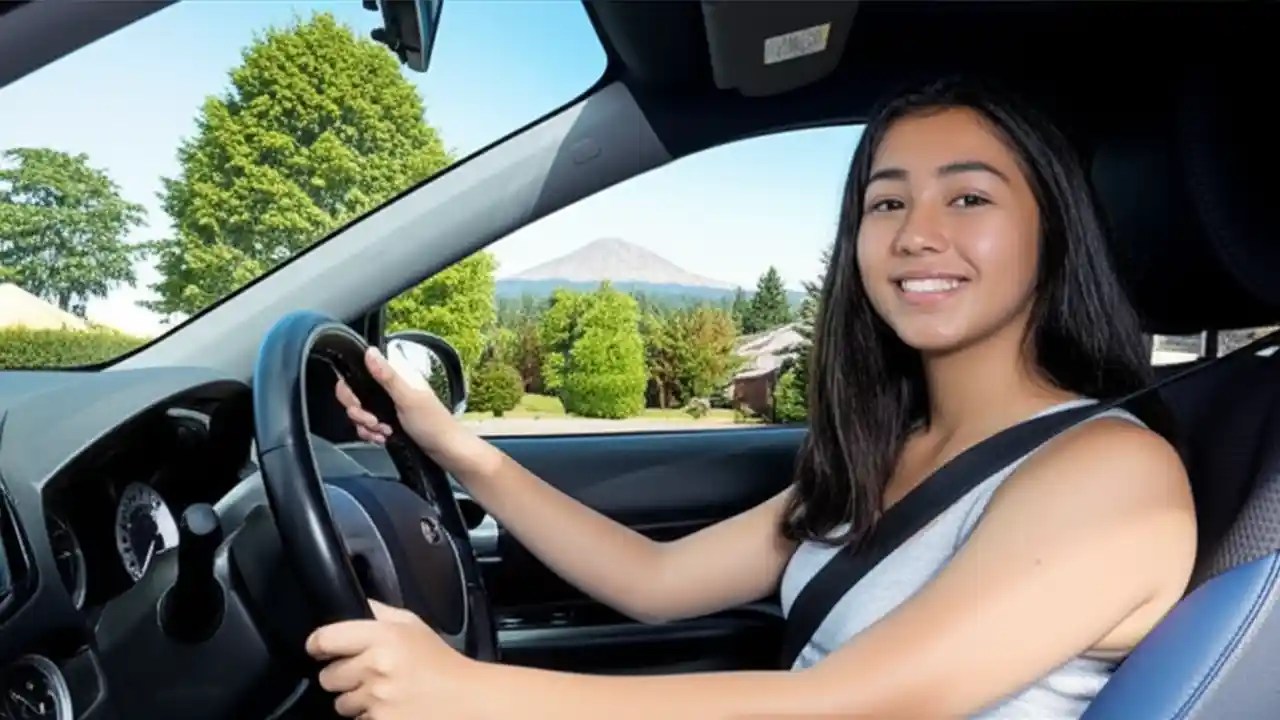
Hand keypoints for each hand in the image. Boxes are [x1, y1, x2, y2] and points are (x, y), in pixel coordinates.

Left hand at [306, 600, 479, 718]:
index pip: (326, 638)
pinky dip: (369, 716)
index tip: (320, 648)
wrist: (466, 699)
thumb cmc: (441, 662)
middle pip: (328, 676)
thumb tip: (351, 602)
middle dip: (342, 676)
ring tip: (380, 692)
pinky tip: (389, 706)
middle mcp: (377, 666)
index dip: (318, 644)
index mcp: (384, 635)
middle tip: (364, 673)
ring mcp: (377, 698)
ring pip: (340, 703)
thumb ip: (379, 611)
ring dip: (354, 699)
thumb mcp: (413, 625)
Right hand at [335, 346, 456, 454]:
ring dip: (366, 426)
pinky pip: (367, 425)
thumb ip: (387, 376)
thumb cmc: (434, 424)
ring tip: (383, 432)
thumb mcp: (408, 398)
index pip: (359, 372)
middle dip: (359, 413)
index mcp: (396, 375)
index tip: (360, 404)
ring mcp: (387, 405)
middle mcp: (389, 387)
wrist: (445, 451)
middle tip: (374, 421)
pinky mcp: (387, 421)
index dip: (352, 390)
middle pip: (354, 395)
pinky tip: (383, 438)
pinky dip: (371, 434)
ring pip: (359, 412)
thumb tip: (370, 351)